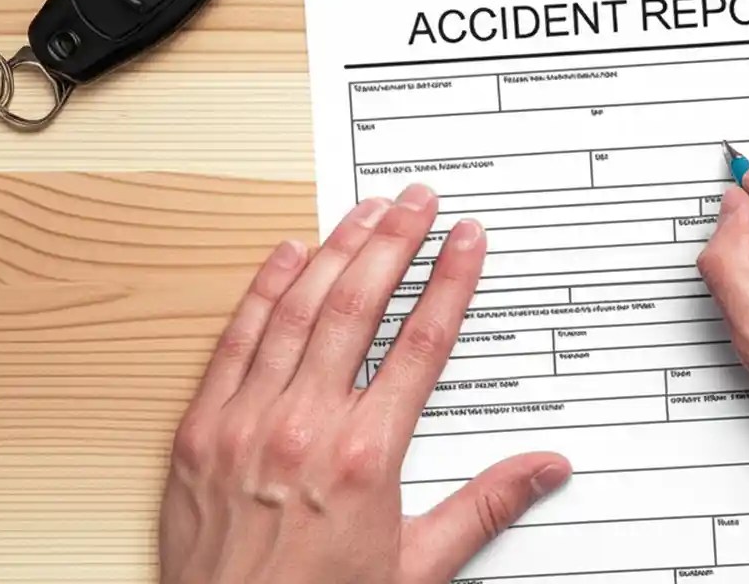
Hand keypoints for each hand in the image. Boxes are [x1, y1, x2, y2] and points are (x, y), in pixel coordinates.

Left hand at [159, 186, 571, 583]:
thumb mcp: (418, 567)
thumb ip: (484, 506)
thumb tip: (547, 469)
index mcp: (367, 456)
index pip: (421, 343)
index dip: (449, 281)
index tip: (466, 241)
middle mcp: (306, 425)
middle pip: (360, 306)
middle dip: (395, 243)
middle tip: (419, 200)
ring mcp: (247, 420)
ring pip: (299, 310)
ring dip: (336, 251)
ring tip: (368, 211)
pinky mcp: (201, 428)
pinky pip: (236, 340)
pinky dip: (263, 290)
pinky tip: (286, 254)